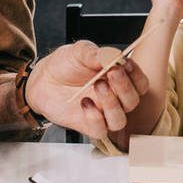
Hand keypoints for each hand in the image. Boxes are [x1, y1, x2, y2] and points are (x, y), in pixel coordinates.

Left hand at [24, 42, 149, 140]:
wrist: (42, 78)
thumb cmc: (65, 64)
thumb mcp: (79, 51)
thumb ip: (95, 53)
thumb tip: (113, 56)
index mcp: (118, 79)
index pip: (140, 83)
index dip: (136, 75)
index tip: (125, 64)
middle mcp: (114, 99)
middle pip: (133, 101)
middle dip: (124, 87)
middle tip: (112, 73)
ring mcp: (102, 113)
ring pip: (119, 119)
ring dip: (111, 104)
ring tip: (97, 85)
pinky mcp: (88, 125)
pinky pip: (100, 130)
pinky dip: (94, 118)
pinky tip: (84, 102)